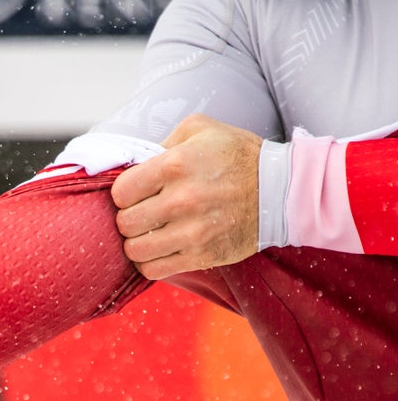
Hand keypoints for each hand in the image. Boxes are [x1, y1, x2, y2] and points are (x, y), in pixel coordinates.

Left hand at [111, 114, 260, 279]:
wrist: (279, 190)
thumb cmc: (237, 156)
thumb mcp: (200, 130)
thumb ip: (163, 143)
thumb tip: (135, 165)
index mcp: (175, 165)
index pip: (121, 191)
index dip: (124, 194)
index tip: (135, 193)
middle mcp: (181, 200)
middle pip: (125, 223)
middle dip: (129, 219)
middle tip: (142, 215)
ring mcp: (191, 232)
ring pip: (136, 250)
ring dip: (137, 243)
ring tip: (148, 235)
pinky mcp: (201, 256)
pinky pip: (155, 270)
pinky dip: (150, 263)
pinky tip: (159, 251)